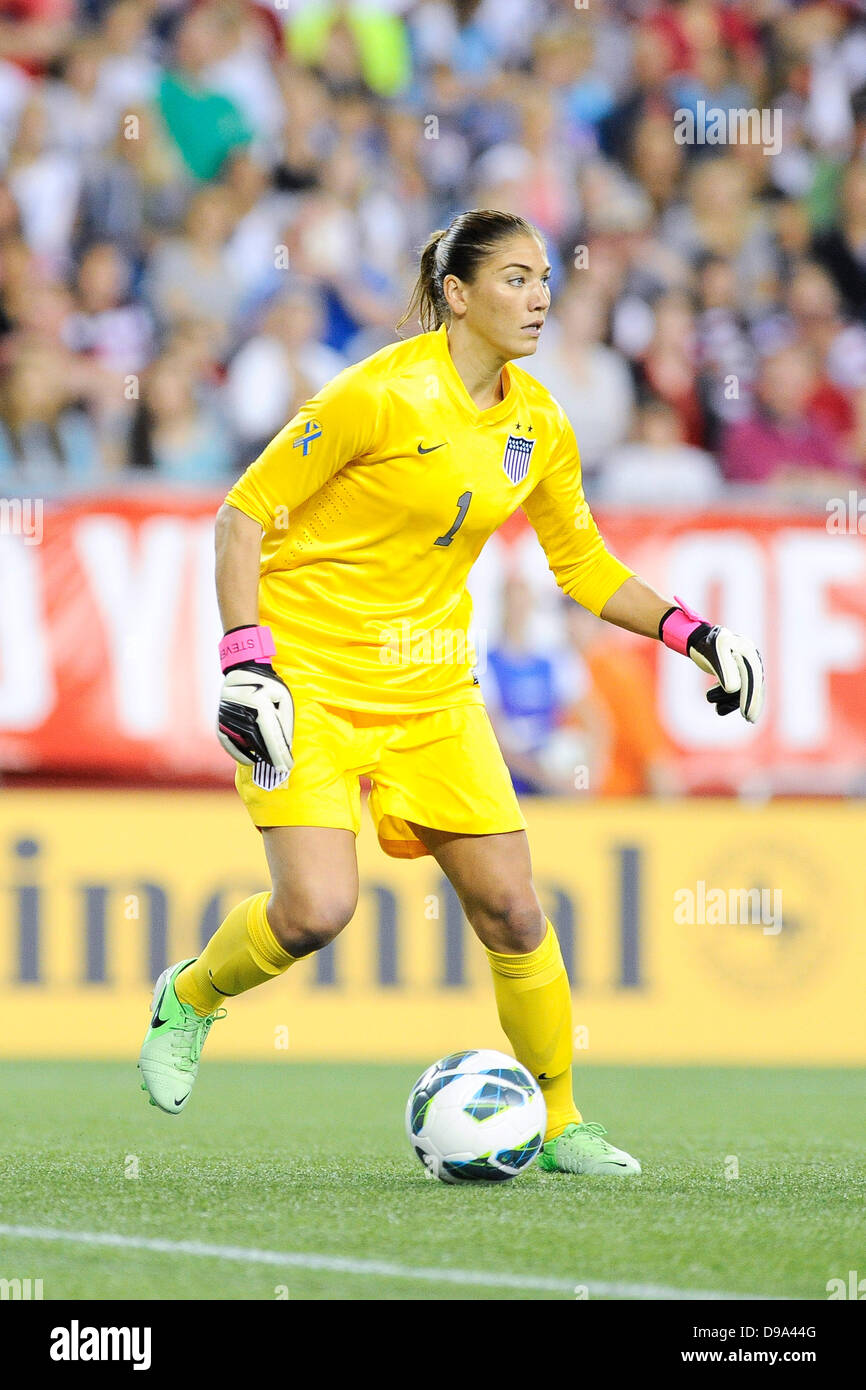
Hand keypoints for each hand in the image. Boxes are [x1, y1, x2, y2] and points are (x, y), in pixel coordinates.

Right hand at [217, 661, 294, 772]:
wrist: (243, 671)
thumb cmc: (268, 685)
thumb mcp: (283, 698)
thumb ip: (285, 723)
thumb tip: (285, 747)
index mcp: (259, 704)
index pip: (272, 737)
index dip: (280, 754)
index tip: (287, 767)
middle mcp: (241, 711)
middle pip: (258, 743)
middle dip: (271, 757)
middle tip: (281, 769)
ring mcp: (228, 717)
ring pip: (242, 744)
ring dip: (256, 756)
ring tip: (268, 763)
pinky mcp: (220, 721)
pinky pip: (228, 743)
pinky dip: (238, 753)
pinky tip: (250, 759)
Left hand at [660, 598, 764, 723]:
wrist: (699, 638)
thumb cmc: (705, 644)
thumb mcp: (714, 653)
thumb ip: (724, 669)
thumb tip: (734, 689)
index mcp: (747, 651)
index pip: (752, 677)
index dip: (751, 697)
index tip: (747, 714)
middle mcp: (751, 658)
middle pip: (754, 684)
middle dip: (750, 702)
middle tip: (749, 719)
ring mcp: (746, 665)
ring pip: (744, 689)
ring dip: (728, 698)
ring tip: (709, 695)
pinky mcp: (739, 672)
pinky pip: (740, 689)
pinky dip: (729, 699)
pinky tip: (718, 707)